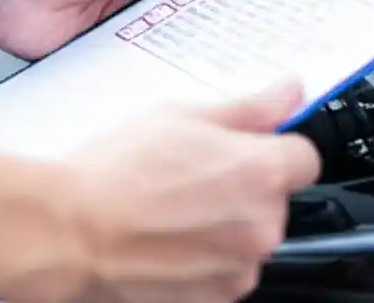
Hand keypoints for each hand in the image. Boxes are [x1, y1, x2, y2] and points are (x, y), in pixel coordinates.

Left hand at [0, 0, 229, 58]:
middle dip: (203, 9)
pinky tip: (169, 61)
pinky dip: (149, 57)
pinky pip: (133, 54)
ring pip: (161, 30)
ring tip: (209, 43)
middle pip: (178, 0)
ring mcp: (113, 17)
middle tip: (234, 20)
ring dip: (179, 35)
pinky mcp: (98, 47)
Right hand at [65, 80, 320, 302]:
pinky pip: (224, 271)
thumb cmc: (116, 173)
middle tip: (190, 174)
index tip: (245, 146)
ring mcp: (239, 269)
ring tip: (169, 209)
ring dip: (223, 225)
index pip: (304, 157)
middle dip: (242, 186)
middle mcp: (262, 226)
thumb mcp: (182, 117)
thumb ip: (249, 108)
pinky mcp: (215, 299)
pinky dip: (203, 259)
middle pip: (274, 199)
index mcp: (262, 173)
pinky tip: (164, 239)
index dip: (273, 147)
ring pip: (248, 237)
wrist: (69, 233)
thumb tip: (289, 91)